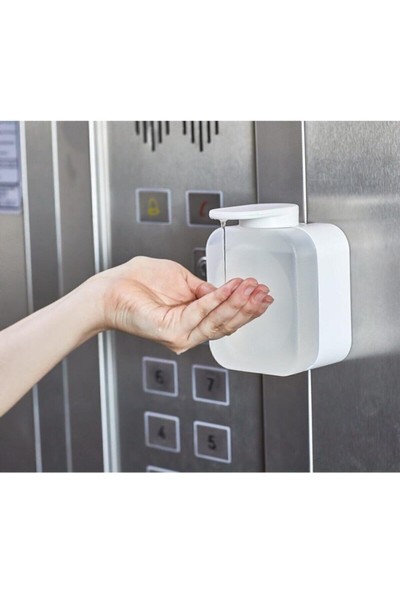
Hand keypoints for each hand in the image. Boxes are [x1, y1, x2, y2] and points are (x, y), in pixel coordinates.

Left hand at [96, 256, 273, 353]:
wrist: (109, 289)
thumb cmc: (136, 283)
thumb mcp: (179, 279)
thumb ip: (202, 289)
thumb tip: (221, 291)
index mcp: (190, 320)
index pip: (224, 318)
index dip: (245, 306)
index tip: (261, 292)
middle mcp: (187, 332)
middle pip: (226, 324)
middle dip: (248, 306)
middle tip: (263, 291)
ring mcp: (180, 334)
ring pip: (217, 322)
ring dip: (237, 303)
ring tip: (252, 289)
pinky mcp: (171, 330)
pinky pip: (199, 314)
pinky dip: (217, 300)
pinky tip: (230, 289)